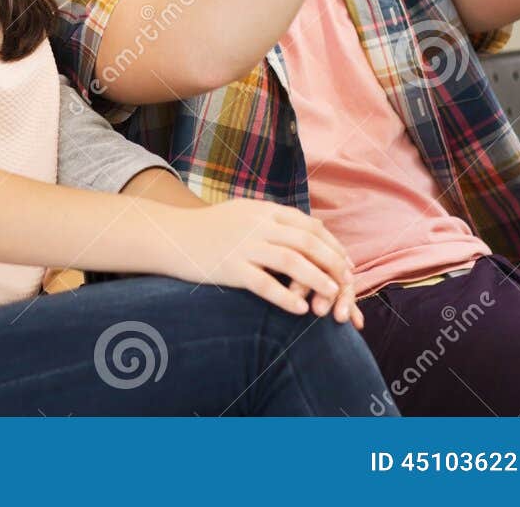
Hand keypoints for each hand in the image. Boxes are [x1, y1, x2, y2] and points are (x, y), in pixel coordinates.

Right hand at [161, 198, 361, 326]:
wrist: (171, 235)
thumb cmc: (210, 228)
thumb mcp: (246, 213)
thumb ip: (278, 219)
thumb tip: (316, 226)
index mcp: (264, 211)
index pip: (309, 226)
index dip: (333, 245)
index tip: (348, 265)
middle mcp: (257, 225)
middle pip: (306, 242)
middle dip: (332, 263)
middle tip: (348, 283)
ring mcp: (243, 246)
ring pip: (291, 261)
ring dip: (317, 279)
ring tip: (333, 296)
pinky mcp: (230, 267)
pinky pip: (263, 283)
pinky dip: (285, 297)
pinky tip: (300, 310)